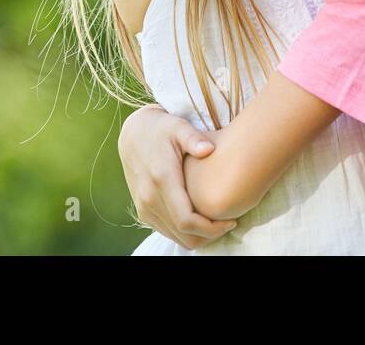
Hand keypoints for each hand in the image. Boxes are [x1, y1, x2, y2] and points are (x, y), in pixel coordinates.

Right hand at [117, 104, 236, 248]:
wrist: (133, 134)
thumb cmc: (162, 129)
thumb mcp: (179, 127)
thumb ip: (194, 138)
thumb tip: (209, 149)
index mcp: (162, 179)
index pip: (187, 220)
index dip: (211, 228)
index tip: (231, 222)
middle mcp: (150, 198)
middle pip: (184, 235)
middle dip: (209, 236)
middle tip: (228, 225)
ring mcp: (144, 207)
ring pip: (176, 237)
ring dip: (199, 237)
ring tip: (218, 224)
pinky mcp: (143, 211)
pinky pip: (167, 231)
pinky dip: (186, 233)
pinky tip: (201, 220)